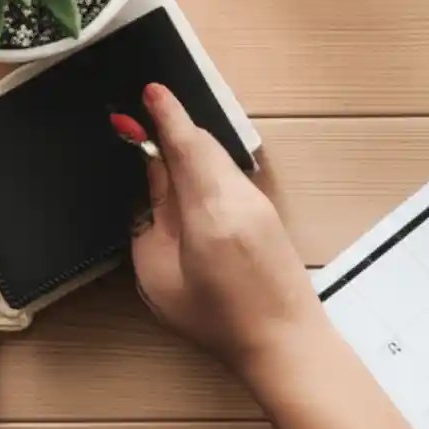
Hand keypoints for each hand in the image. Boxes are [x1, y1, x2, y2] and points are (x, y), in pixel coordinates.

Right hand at [131, 83, 323, 371]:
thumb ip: (154, 217)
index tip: (152, 90)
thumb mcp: (160, 274)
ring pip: (219, 159)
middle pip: (204, 145)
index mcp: (209, 212)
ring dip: (191, 149)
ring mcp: (260, 202)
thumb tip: (154, 173)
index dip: (168, 115)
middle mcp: (239, 197)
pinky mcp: (269, 211)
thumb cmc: (216, 319)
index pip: (186, 146)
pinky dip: (208, 167)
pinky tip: (191, 185)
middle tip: (145, 121)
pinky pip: (231, 175)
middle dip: (175, 129)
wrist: (284, 339)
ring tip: (162, 155)